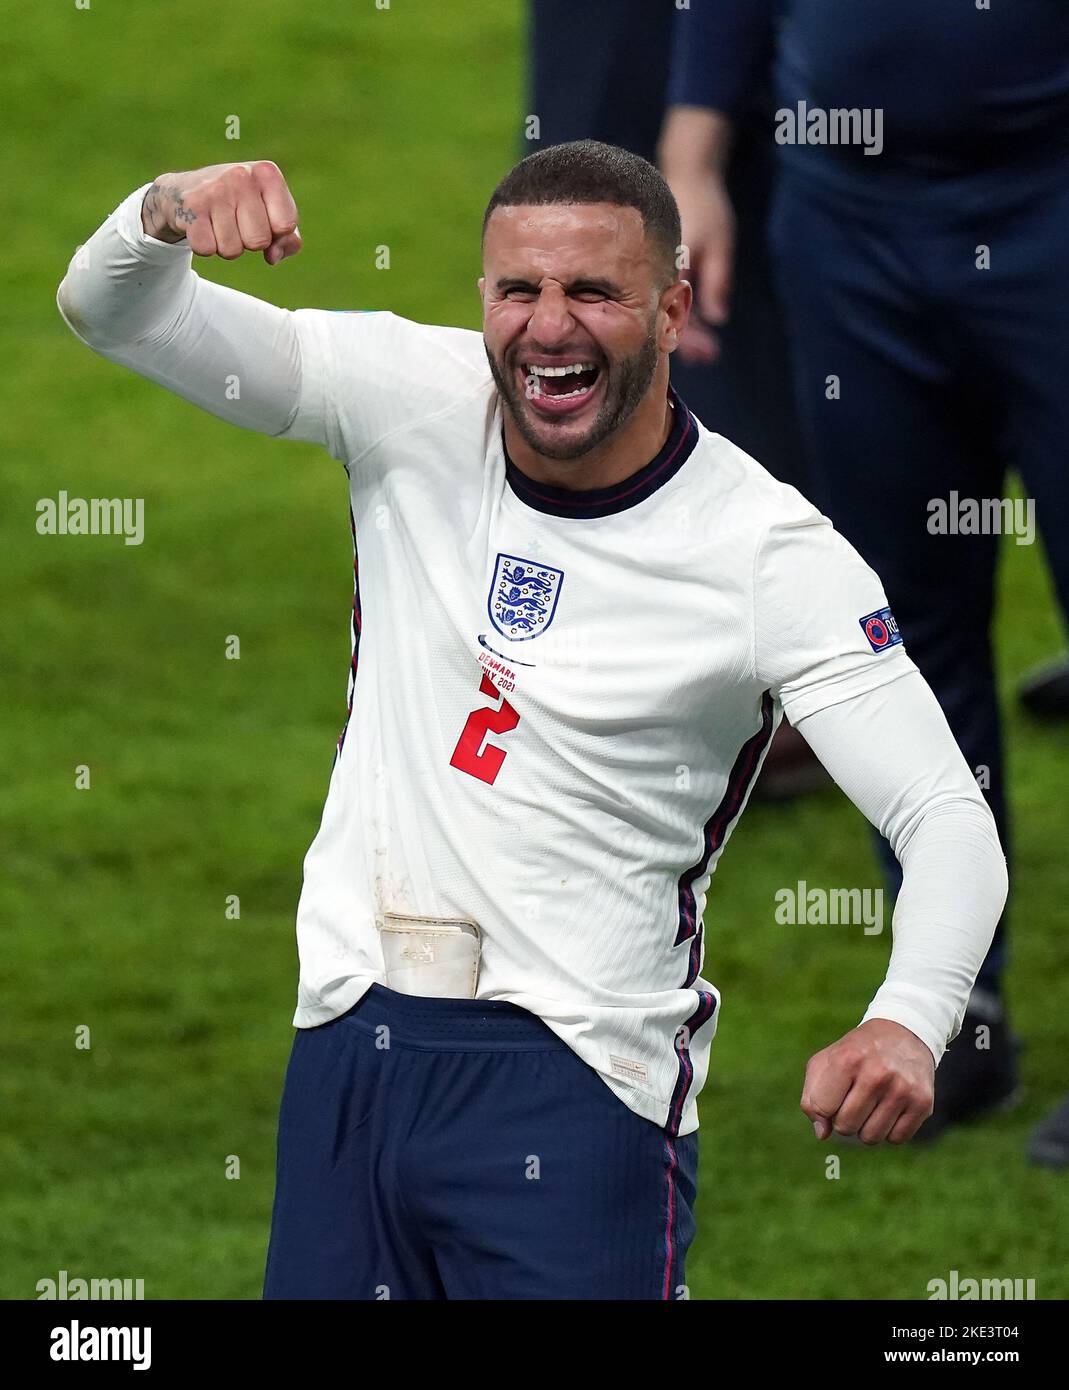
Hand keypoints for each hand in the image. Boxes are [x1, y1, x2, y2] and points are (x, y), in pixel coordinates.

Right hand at [141, 161, 300, 264]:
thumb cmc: (237, 205)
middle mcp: (241, 175)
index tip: (262, 219)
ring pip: (232, 250)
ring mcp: (215, 189)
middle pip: (259, 241)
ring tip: (218, 223)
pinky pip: (207, 249)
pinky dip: (205, 246)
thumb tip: (273, 257)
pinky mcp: (191, 205)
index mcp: (267, 172)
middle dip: (248, 242)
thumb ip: (287, 238)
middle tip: (235, 221)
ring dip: (226, 246)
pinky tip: (201, 226)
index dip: (275, 233)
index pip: (286, 225)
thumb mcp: (268, 212)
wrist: (183, 191)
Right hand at [667, 173, 734, 363]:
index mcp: (666, 269)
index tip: (706, 354)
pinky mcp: (659, 267)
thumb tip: (716, 319)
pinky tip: (692, 322)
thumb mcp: (720, 245)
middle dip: (686, 340)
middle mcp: (654, 272)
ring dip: (682, 329)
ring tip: (704, 349)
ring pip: (663, 308)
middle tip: (708, 357)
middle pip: (665, 316)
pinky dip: (678, 311)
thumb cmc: (706, 206)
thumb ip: (717, 282)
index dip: (690, 338)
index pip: (673, 314)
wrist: (689, 173)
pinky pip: (663, 295)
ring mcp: (655, 270)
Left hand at [801, 1019, 934, 1144]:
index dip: (824, 1108)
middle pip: (846, 1127)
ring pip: (871, 1138)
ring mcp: (902, 1089)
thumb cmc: (857, 1052)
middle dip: (844, 1120)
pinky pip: (897, 1139)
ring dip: (866, 1128)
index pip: (823, 1108)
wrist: (903, 1032)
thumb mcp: (827, 1061)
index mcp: (847, 1060)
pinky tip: (891, 1108)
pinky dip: (890, 1130)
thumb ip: (812, 1097)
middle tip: (853, 1101)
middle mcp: (876, 1074)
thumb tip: (822, 1134)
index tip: (833, 1096)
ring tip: (871, 1104)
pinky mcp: (923, 1103)